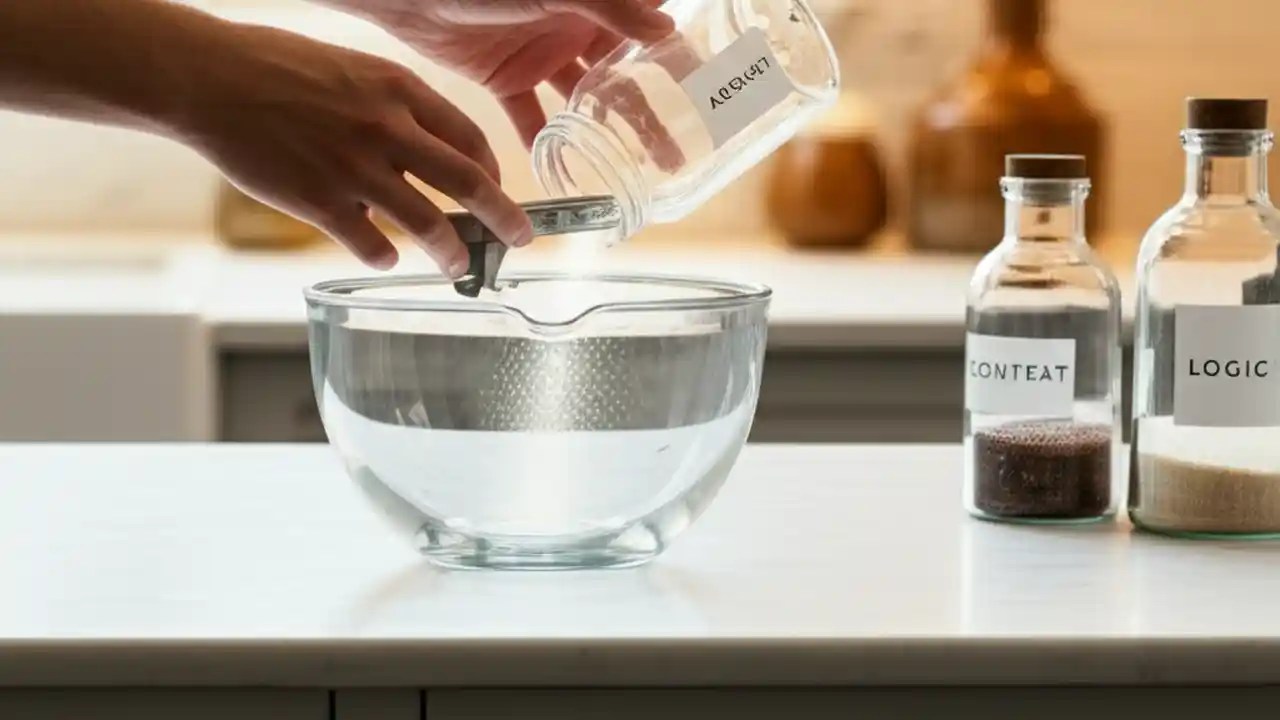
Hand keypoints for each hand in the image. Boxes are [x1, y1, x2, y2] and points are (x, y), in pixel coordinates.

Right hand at [174, 22, 532, 272]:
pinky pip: (372, 244)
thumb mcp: (353, 68)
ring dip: (452, 253)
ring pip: (429, 224)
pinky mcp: (319, 203)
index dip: (494, 172)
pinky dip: (386, 257)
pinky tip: (386, 258)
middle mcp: (387, 128)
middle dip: (504, 219)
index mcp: (399, 89)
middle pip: (469, 184)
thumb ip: (394, 107)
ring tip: (460, 267)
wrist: (209, 78)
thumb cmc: (276, 67)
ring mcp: (355, 169)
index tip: (498, 190)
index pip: (471, 139)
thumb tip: (426, 150)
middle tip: (519, 240)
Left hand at [326, 0, 674, 147]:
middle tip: (673, 154)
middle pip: (619, 77)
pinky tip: (558, 175)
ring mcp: (539, 52)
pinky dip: (541, 144)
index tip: (703, 94)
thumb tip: (666, 32)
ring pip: (581, 102)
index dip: (673, 60)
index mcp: (591, 2)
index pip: (643, 31)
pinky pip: (528, 117)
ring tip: (632, 170)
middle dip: (647, 112)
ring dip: (605, 135)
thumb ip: (611, 9)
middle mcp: (571, 27)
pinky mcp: (504, 75)